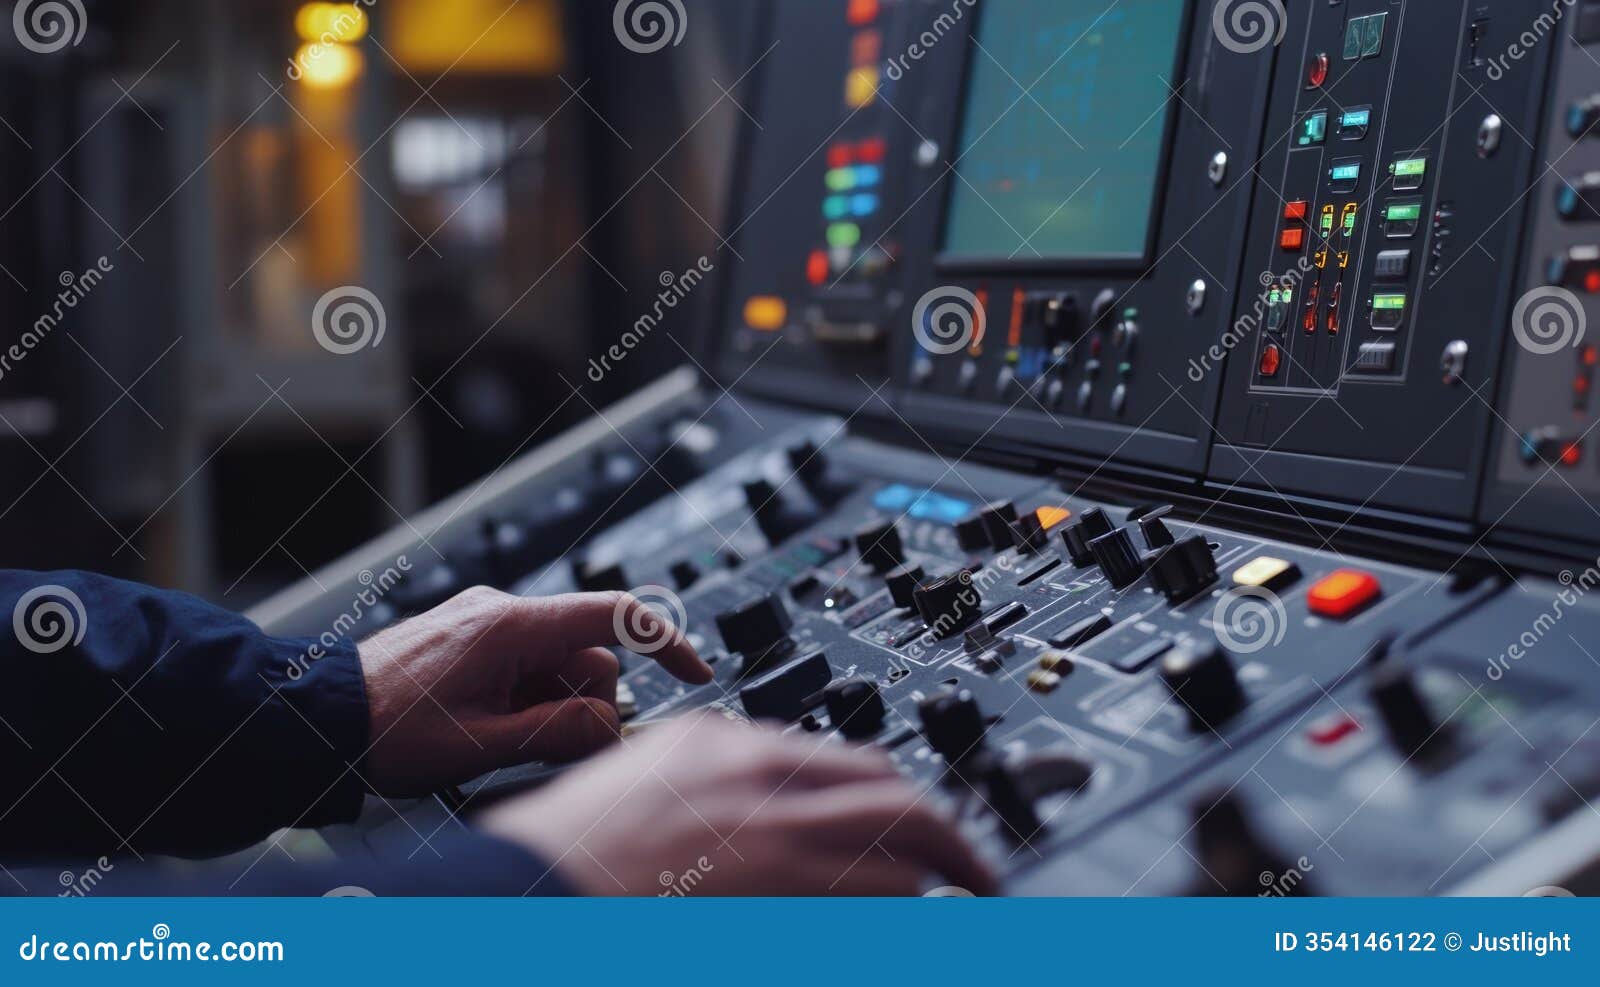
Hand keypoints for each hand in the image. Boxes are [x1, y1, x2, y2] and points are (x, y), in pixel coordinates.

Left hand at [358, 586, 712, 794]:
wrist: (318, 718)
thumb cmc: (383, 730)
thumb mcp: (480, 746)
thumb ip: (557, 735)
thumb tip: (611, 729)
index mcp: (510, 626)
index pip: (614, 615)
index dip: (665, 642)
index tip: (693, 672)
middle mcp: (501, 614)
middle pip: (587, 657)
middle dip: (583, 706)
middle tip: (539, 747)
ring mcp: (484, 625)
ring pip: (557, 668)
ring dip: (549, 709)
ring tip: (498, 742)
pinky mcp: (470, 641)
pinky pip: (526, 669)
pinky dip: (526, 702)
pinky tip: (489, 730)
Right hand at [477, 713, 997, 895]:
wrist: (527, 896)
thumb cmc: (565, 863)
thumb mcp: (639, 799)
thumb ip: (703, 800)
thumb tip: (745, 835)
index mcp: (716, 742)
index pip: (831, 756)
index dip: (878, 791)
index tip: (898, 812)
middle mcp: (756, 769)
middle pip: (884, 781)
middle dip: (934, 820)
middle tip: (964, 855)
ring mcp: (775, 822)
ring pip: (900, 825)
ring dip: (940, 859)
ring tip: (971, 885)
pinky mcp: (785, 878)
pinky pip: (882, 882)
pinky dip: (911, 897)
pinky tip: (926, 912)